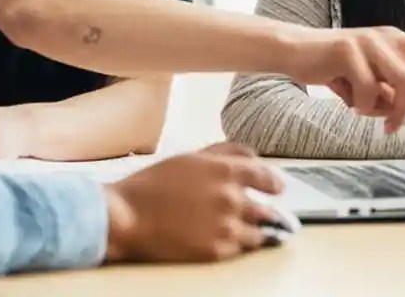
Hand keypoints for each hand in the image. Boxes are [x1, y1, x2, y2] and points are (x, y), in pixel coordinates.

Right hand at [103, 143, 285, 262]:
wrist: (126, 217)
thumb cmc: (151, 185)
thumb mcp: (189, 158)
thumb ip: (223, 153)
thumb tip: (250, 155)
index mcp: (225, 171)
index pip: (267, 177)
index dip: (274, 184)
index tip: (278, 188)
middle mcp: (232, 199)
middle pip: (267, 209)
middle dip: (267, 211)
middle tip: (267, 214)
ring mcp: (226, 227)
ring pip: (259, 232)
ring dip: (257, 230)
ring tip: (252, 232)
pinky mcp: (217, 251)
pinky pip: (241, 250)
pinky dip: (239, 245)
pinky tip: (230, 241)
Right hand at [283, 26, 404, 133]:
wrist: (297, 52)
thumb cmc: (336, 69)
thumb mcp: (371, 82)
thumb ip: (398, 91)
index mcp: (395, 42)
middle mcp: (386, 39)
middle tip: (390, 128)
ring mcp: (368, 43)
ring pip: (397, 88)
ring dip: (382, 111)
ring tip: (362, 110)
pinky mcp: (348, 52)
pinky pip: (367, 93)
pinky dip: (358, 105)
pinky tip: (343, 96)